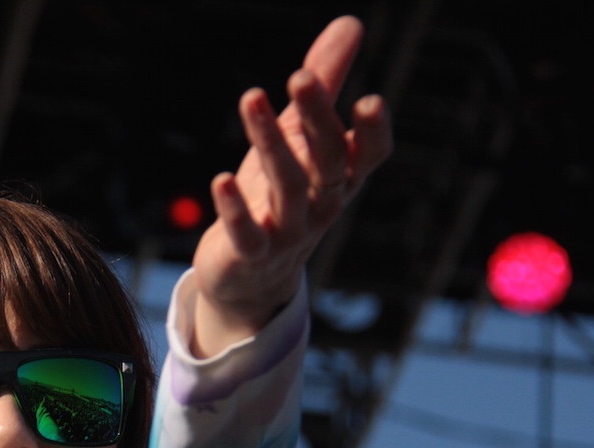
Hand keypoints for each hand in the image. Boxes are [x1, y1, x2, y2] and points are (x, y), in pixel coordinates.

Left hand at [190, 15, 393, 354]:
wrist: (249, 276)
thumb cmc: (278, 195)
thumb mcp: (299, 138)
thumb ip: (324, 83)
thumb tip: (351, 24)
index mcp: (340, 178)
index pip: (369, 155)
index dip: (372, 133)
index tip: (369, 101)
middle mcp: (322, 205)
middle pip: (327, 162)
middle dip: (316, 119)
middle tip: (300, 75)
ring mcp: (288, 233)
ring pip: (287, 188)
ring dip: (269, 142)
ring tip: (251, 97)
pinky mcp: (251, 254)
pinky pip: (247, 234)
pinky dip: (235, 209)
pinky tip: (220, 181)